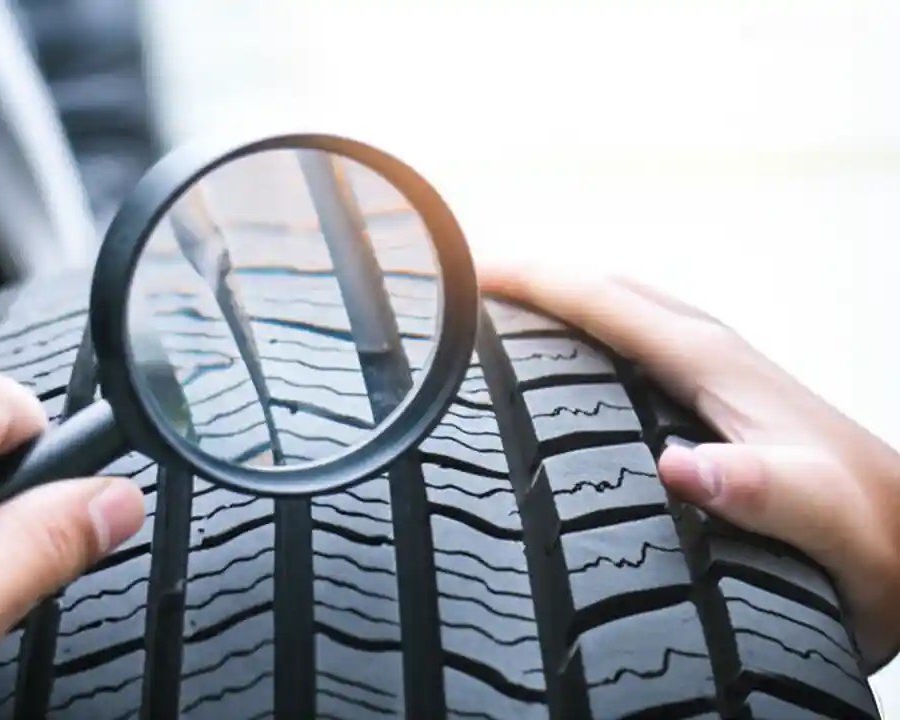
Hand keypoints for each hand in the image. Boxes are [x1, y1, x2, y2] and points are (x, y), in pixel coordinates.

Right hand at [480, 260, 899, 672]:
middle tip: (461, 290)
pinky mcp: (725, 403)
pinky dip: (589, 336)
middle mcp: (716, 357)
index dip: (531, 281)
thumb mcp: (824, 526)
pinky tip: (572, 372)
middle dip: (532, 279)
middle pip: (608, 292)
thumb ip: (760, 489)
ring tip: (499, 318)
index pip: (606, 302)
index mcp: (717, 368)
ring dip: (559, 303)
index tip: (463, 275)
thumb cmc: (877, 544)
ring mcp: (723, 375)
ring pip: (623, 314)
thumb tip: (678, 465)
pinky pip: (637, 345)